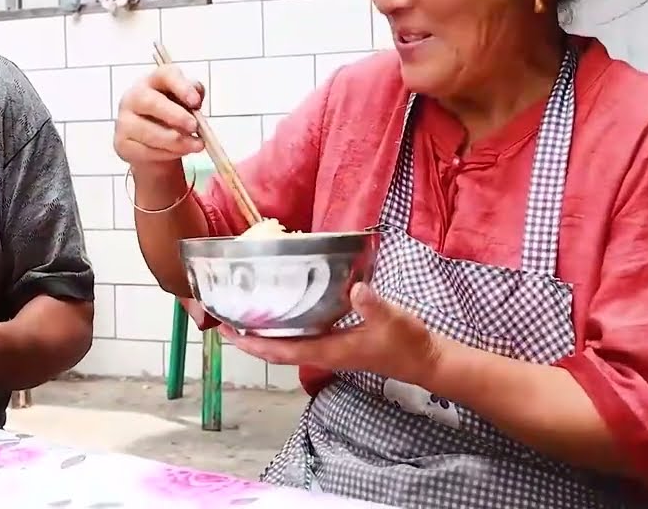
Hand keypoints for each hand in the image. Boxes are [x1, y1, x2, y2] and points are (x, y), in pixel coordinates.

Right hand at [114, 64, 206, 167]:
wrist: (156, 144)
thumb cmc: (172, 116)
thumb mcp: (186, 102)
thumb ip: (194, 94)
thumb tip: (196, 96)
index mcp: (153, 81)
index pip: (165, 75)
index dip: (181, 87)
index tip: (196, 102)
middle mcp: (133, 97)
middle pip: (152, 102)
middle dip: (176, 116)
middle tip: (195, 127)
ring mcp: (124, 120)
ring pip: (149, 132)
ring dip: (177, 141)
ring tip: (196, 145)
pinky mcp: (121, 143)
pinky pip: (146, 151)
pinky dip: (167, 154)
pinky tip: (179, 151)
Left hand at [224, 283, 441, 385]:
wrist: (425, 360)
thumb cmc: (407, 342)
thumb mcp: (392, 319)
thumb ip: (373, 305)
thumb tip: (355, 288)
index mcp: (329, 351)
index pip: (281, 351)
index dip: (253, 345)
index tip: (229, 333)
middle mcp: (323, 354)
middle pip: (276, 352)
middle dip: (248, 341)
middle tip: (222, 323)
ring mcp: (329, 351)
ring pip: (286, 347)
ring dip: (262, 337)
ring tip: (242, 319)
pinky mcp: (337, 344)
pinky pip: (300, 340)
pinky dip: (283, 331)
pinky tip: (280, 316)